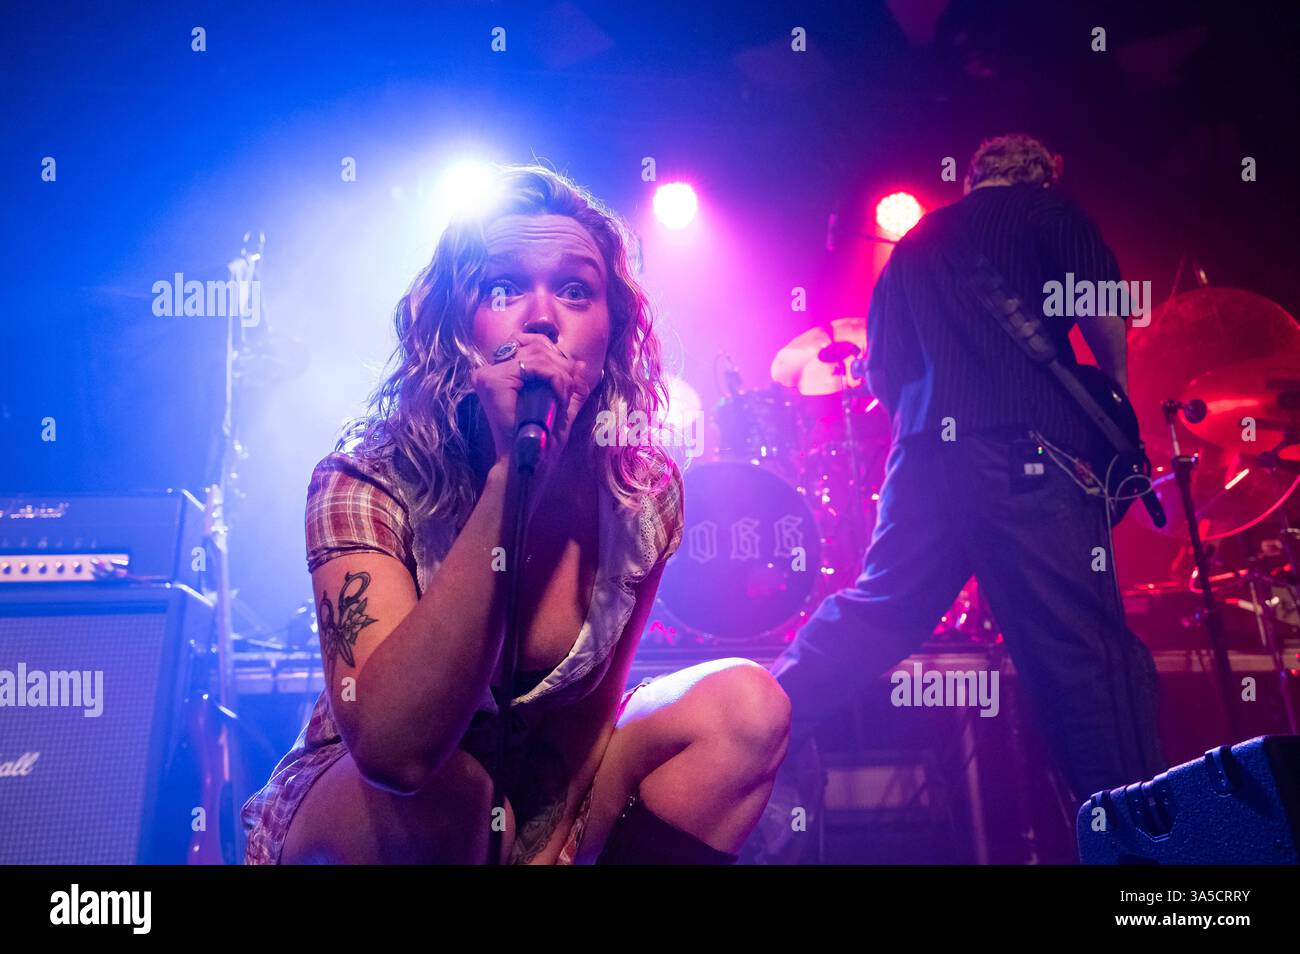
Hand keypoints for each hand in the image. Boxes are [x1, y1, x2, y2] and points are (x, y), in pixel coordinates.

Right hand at [470, 333, 596, 473]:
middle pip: (535, 346)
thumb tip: (581, 364)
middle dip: (561, 366)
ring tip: (562, 400)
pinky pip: (535, 366)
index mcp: (500, 375)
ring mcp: (489, 374)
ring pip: (538, 354)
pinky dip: (555, 379)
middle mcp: (490, 370)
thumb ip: (571, 387)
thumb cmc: (540, 442)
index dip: (556, 358)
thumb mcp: (561, 410)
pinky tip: (558, 399)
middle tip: (568, 393)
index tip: (567, 383)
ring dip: (560, 375)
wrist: (526, 463)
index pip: (531, 346)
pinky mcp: (494, 380)